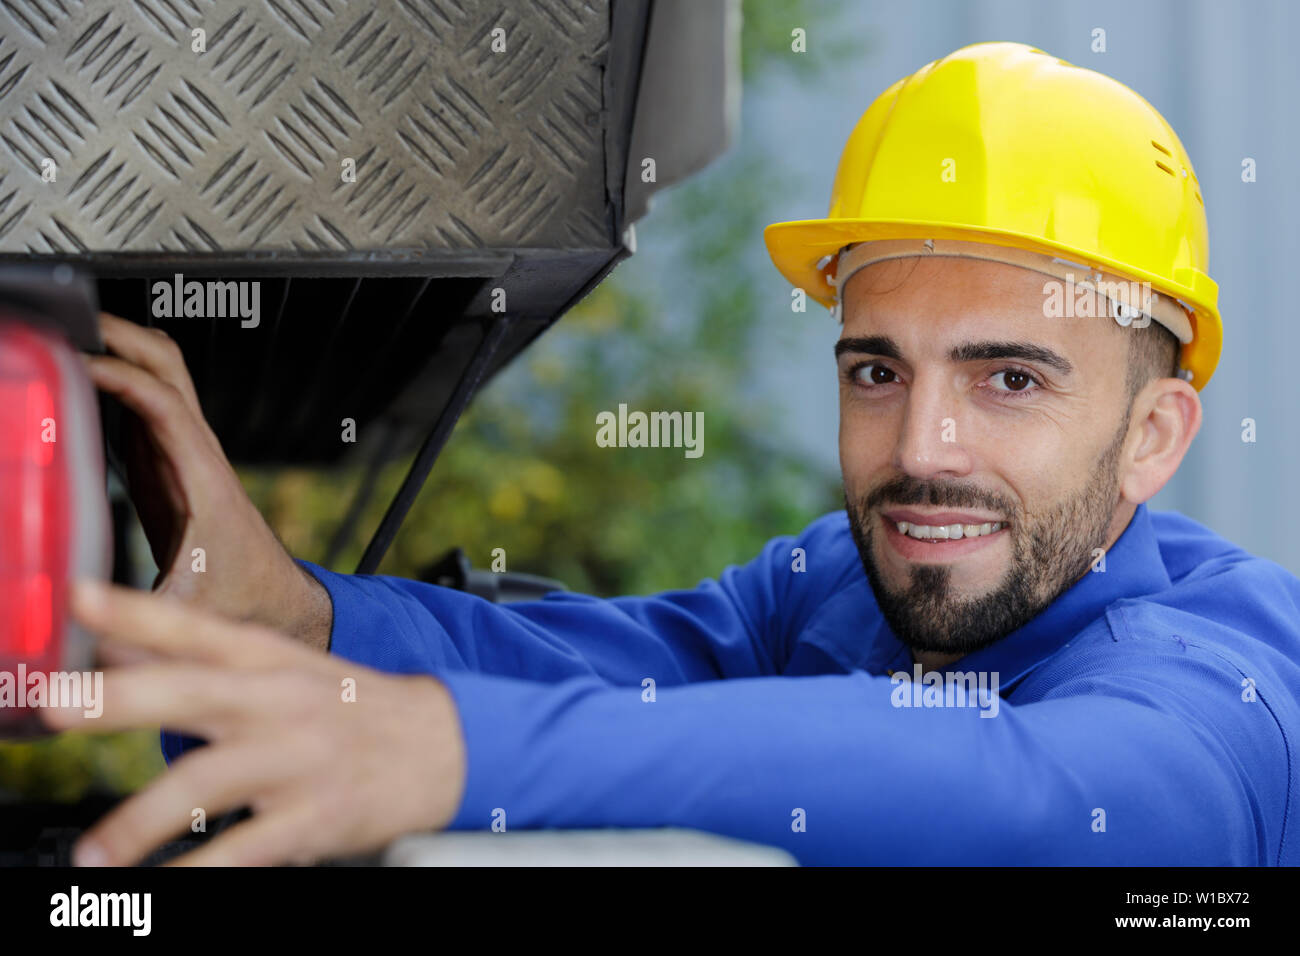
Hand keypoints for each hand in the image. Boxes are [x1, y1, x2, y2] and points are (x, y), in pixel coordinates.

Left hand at [44, 580, 466, 865]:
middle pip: (195, 692)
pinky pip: (250, 847)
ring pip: (211, 780)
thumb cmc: (347, 705)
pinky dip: (205, 871)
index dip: (134, 609)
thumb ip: (193, 656)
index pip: (194, 626)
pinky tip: (166, 888)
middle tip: (57, 706)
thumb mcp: (280, 668)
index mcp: (267, 660)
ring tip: (93, 857)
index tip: (76, 597)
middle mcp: (278, 701)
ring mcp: (298, 759)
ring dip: (142, 820)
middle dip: (123, 697)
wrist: (443, 745)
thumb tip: (109, 639)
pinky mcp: (317, 815)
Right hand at [86, 312, 331, 648]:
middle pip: (168, 367)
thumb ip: (137, 623)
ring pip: (159, 379)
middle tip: (68, 323)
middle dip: (121, 335)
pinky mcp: (166, 470)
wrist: (278, 606)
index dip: (120, 375)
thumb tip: (82, 636)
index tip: (76, 364)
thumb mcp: (187, 616)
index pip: (164, 403)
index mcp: (203, 480)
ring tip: (66, 342)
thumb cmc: (245, 603)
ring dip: (120, 351)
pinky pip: (140, 411)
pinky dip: (111, 386)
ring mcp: (182, 458)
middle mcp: (197, 457)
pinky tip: (75, 389)